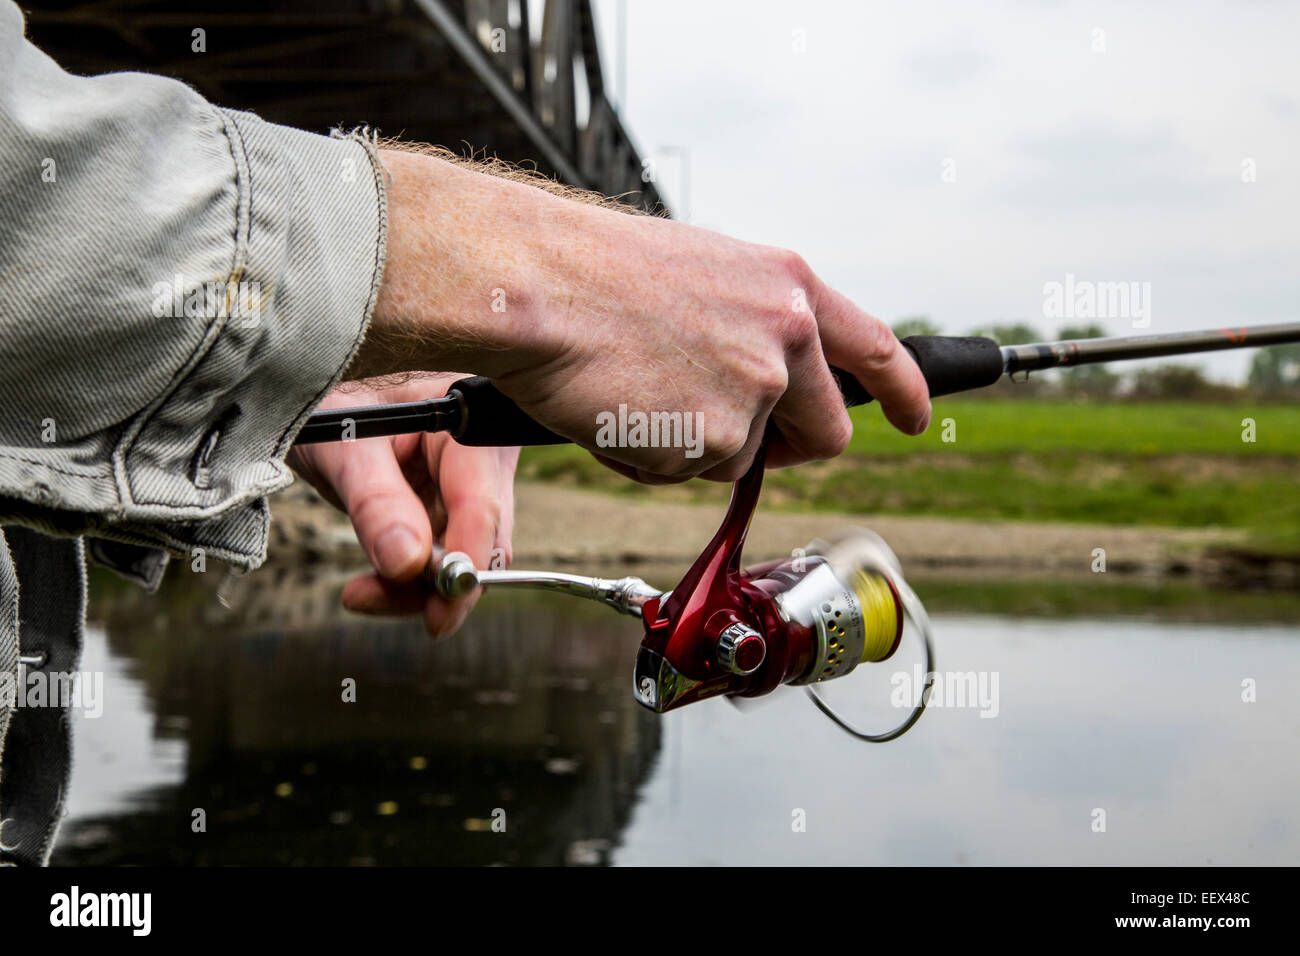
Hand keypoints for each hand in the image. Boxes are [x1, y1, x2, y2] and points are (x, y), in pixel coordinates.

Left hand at [287, 374, 519, 637]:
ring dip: (417, 591)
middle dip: (439, 582)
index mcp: (472, 423)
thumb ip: (377, 502)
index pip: (481, 499)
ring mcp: (472, 491)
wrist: (321, 419)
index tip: (442, 603)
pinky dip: (407, 586)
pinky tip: (369, 589)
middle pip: (484, 538)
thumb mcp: (345, 450)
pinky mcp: (453, 518)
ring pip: (466, 561)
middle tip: (384, 604)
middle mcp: (484, 459)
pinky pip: (444, 566)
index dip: (466, 555)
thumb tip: (408, 564)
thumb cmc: (334, 416)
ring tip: (360, 594)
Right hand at [350, 146, 930, 482]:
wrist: (533, 284)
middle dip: (789, 450)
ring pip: (743, 460)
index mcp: (789, 285)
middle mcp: (787, 337)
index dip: (902, 391)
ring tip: (639, 392)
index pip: (878, 348)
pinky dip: (656, 458)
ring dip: (698, 446)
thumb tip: (771, 373)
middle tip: (731, 438)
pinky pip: (692, 475)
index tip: (911, 415)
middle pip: (825, 433)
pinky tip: (620, 410)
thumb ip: (754, 320)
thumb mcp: (704, 271)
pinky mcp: (713, 441)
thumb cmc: (595, 270)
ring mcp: (755, 392)